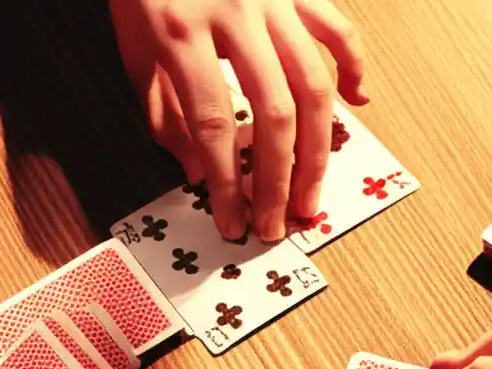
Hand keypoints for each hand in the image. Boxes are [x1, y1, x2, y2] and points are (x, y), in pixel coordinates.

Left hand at [110, 0, 365, 241]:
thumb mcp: (133, 49)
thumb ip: (164, 114)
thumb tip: (200, 174)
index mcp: (180, 32)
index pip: (212, 124)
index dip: (226, 183)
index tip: (231, 222)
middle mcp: (234, 14)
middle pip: (273, 113)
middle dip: (277, 180)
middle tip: (276, 224)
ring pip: (312, 85)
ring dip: (317, 151)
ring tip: (311, 196)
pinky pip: (338, 29)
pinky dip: (354, 67)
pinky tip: (358, 104)